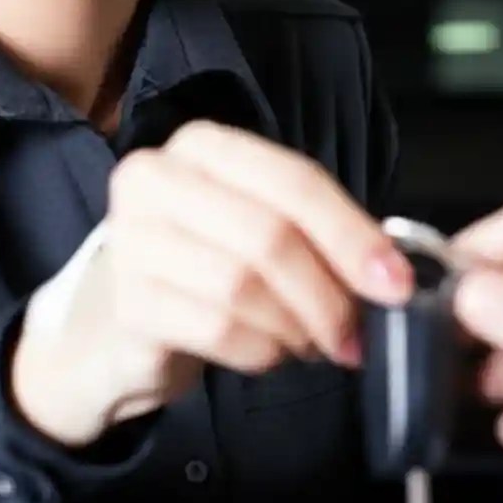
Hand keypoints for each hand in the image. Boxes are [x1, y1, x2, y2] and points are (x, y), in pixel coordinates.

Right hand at [12, 121, 412, 446]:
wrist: (107, 331)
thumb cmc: (196, 274)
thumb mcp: (254, 232)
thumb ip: (316, 235)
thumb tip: (391, 273)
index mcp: (202, 147)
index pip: (294, 180)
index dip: (353, 234)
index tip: (396, 285)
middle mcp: (155, 178)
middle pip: (271, 234)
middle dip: (329, 293)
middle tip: (356, 335)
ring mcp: (131, 238)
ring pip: (244, 285)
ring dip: (297, 326)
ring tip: (312, 345)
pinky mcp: (126, 302)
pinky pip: (218, 328)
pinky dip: (261, 351)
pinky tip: (270, 356)